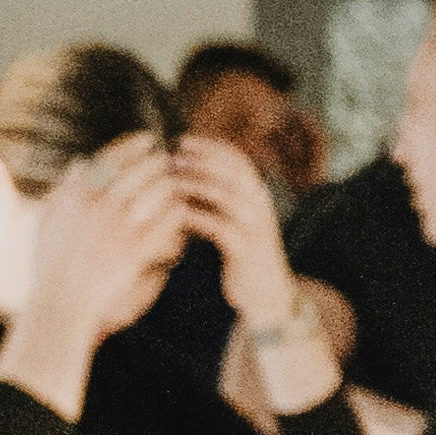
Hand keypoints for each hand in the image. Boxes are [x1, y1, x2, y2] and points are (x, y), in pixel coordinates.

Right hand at [12, 136, 191, 380]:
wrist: (61, 299)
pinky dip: (175, 214)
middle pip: (138, 172)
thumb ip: (64, 186)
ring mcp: (117, 230)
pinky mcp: (134, 253)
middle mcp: (97, 207)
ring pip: (155, 195)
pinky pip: (164, 225)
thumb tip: (79, 161)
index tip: (149, 139)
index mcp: (76, 195)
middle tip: (170, 159)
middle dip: (158, 162)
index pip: (110, 158)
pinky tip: (180, 209)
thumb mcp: (48, 217)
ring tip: (178, 182)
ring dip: (170, 184)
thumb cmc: (50, 258)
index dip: (133, 145)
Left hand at [170, 131, 302, 334]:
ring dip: (195, 185)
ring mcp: (255, 227)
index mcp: (259, 195)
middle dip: (201, 160)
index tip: (182, 141)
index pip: (237, 160)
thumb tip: (188, 174)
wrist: (265, 293)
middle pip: (232, 171)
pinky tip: (175, 215)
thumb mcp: (235, 221)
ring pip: (225, 195)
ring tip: (170, 181)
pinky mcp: (244, 250)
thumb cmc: (241, 255)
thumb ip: (220, 199)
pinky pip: (218, 226)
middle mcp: (261, 206)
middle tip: (173, 157)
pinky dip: (195, 218)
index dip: (211, 147)